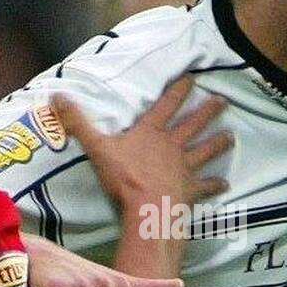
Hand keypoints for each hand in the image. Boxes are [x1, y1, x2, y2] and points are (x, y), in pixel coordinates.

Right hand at [51, 76, 232, 214]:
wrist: (147, 209)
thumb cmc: (123, 178)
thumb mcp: (96, 147)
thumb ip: (77, 122)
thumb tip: (55, 96)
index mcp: (150, 133)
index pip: (166, 105)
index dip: (179, 90)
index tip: (192, 77)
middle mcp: (171, 146)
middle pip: (193, 124)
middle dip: (208, 111)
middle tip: (223, 101)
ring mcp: (184, 168)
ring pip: (206, 151)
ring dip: (218, 143)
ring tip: (231, 136)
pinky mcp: (190, 190)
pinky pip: (206, 186)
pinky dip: (215, 185)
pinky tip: (226, 184)